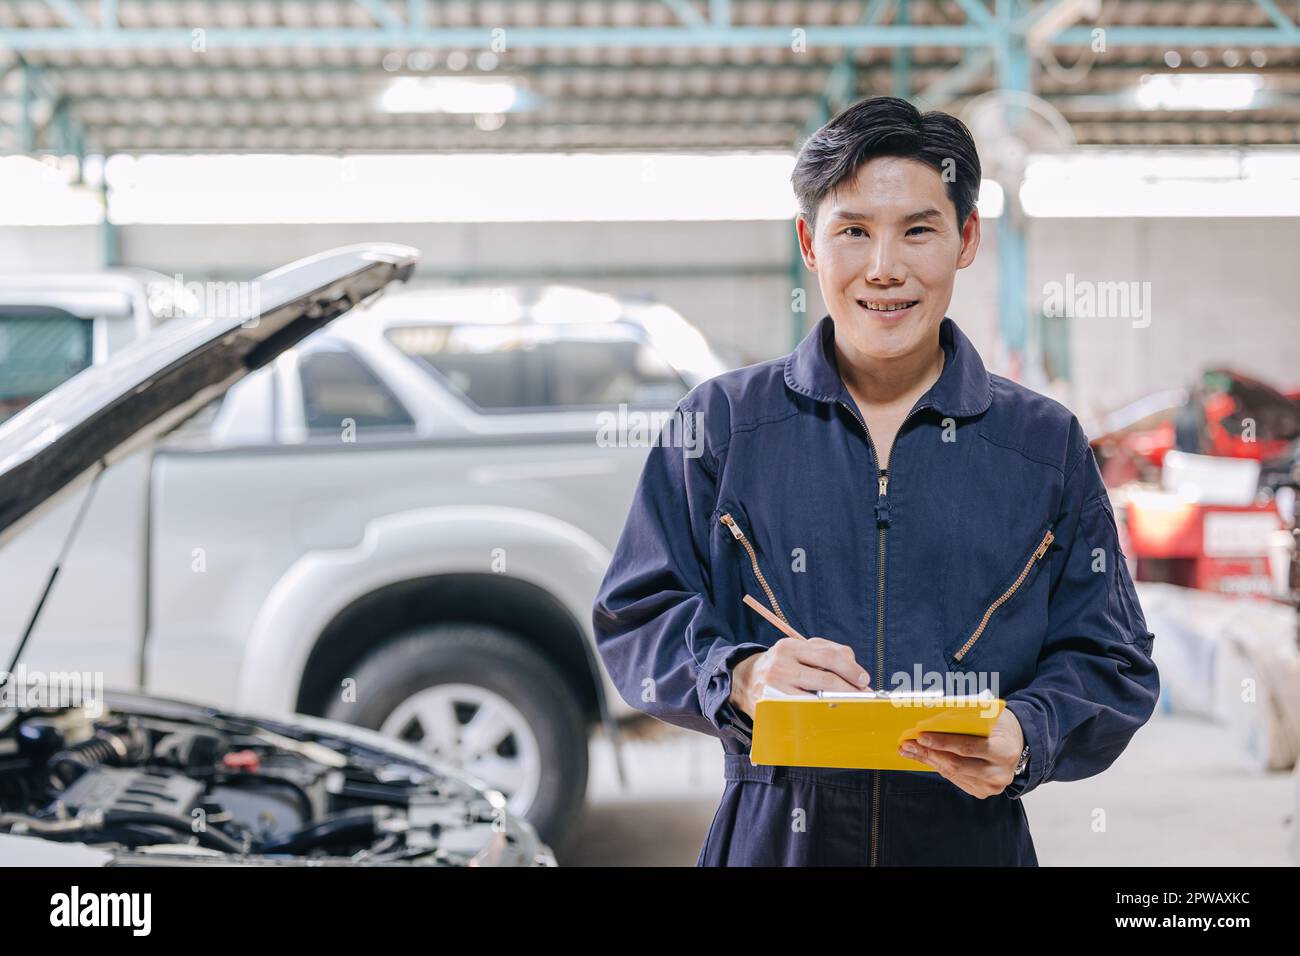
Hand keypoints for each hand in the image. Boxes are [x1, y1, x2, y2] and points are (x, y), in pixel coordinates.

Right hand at [729, 637, 870, 719]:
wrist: (743, 679)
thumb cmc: (781, 665)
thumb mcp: (798, 650)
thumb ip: (826, 651)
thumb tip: (853, 666)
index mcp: (790, 646)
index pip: (828, 655)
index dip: (850, 668)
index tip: (864, 679)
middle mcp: (781, 664)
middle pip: (826, 677)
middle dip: (850, 689)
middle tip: (863, 697)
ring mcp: (776, 687)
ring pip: (817, 698)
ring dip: (839, 704)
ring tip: (851, 707)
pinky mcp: (771, 705)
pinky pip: (803, 712)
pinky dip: (820, 714)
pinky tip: (830, 715)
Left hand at [897, 708, 1024, 799]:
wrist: (1019, 745)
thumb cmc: (1001, 726)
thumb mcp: (990, 715)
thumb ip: (966, 717)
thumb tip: (933, 719)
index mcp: (1004, 751)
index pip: (967, 747)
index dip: (942, 742)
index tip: (921, 735)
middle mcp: (999, 773)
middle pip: (956, 764)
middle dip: (928, 753)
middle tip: (907, 743)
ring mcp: (991, 786)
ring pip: (952, 773)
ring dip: (928, 760)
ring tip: (909, 750)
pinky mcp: (982, 792)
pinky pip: (954, 779)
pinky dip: (937, 767)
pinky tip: (924, 757)